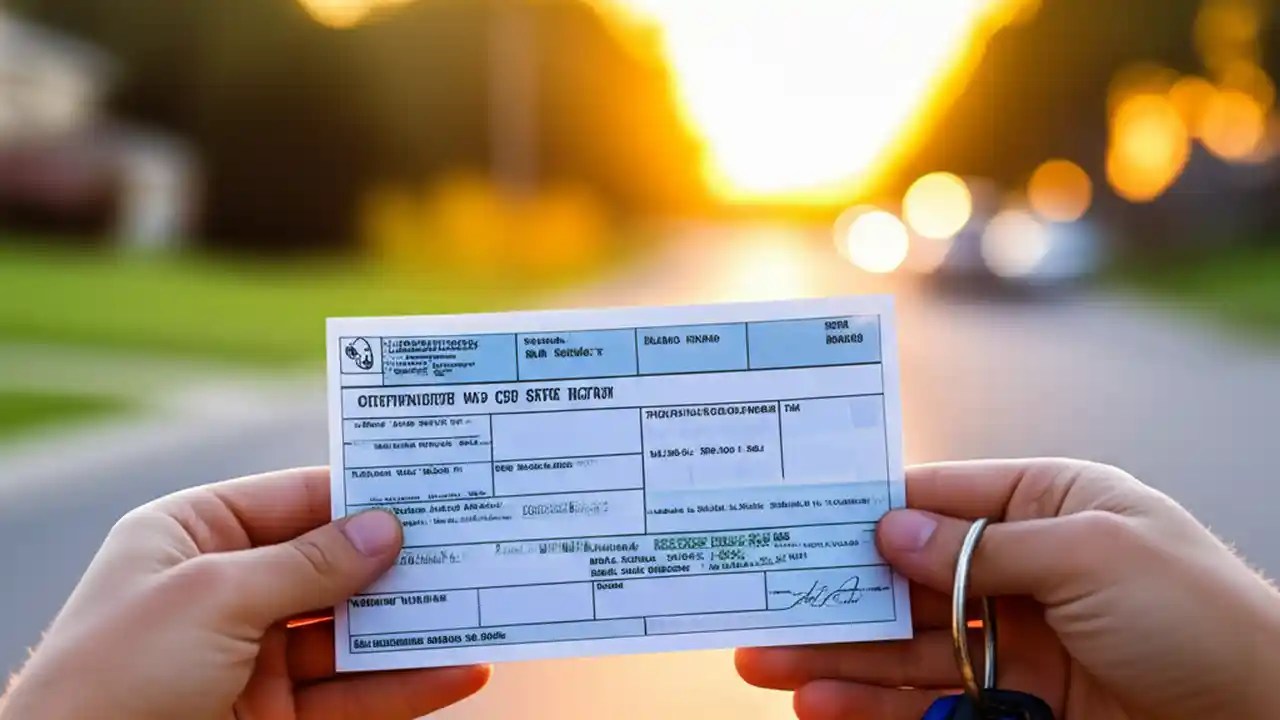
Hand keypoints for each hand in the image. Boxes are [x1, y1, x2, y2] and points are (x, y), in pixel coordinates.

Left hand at [0, 467, 488, 719]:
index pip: (293, 500)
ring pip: (352, 636)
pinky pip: (354, 695)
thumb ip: (309, 564)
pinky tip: (458, 671)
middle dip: (398, 562)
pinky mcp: (274, 719)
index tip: (430, 487)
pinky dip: (407, 685)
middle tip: (472, 543)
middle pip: (332, 568)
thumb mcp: (213, 597)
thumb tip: (386, 528)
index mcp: (190, 538)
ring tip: (481, 607)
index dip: (359, 494)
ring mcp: (251, 661)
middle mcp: (225, 593)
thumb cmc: (113, 677)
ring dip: (414, 626)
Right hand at [736, 459, 1279, 719]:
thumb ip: (982, 547)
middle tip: (760, 608)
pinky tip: (824, 706)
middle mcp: (1021, 567)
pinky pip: (931, 700)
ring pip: (905, 645)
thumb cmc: (1203, 614)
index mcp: (1046, 503)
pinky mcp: (1017, 705)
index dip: (862, 509)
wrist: (1275, 719)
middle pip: (904, 578)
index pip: (935, 499)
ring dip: (836, 657)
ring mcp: (1015, 639)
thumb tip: (888, 530)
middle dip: (832, 594)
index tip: (792, 519)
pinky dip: (875, 704)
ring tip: (766, 665)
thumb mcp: (1092, 554)